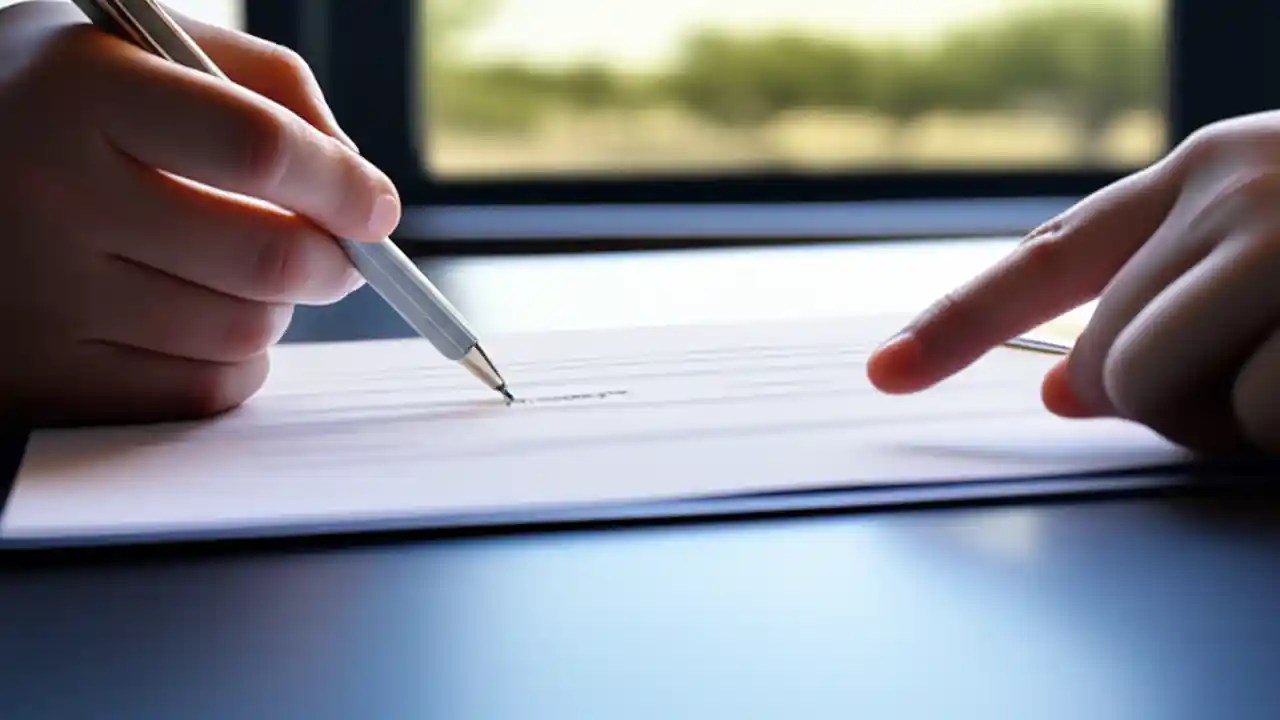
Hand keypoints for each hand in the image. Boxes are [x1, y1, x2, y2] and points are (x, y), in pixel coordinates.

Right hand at [0, 2, 399, 425]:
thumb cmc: (55, 101)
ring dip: (278, 307)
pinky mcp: (41, 377)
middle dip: (333, 259)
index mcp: (82, 90)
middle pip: (266, 256)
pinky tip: (202, 316)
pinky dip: (235, 360)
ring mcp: (41, 296)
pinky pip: (202, 391)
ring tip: (245, 271)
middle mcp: (51, 194)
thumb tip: (356, 177)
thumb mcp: (140, 44)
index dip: (342, 184)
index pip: (258, 147)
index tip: (376, 206)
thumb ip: (264, 85)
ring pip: (244, 330)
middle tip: (338, 251)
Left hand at [867, 111, 1279, 453]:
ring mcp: (1275, 240)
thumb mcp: (1274, 245)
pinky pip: (1253, 416)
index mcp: (1202, 173)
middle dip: (1165, 401)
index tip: (885, 370)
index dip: (957, 321)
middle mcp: (1224, 192)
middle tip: (1254, 378)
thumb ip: (1161, 300)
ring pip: (1147, 390)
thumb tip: (1061, 391)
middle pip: (1100, 359)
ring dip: (1223, 421)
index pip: (1047, 257)